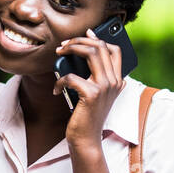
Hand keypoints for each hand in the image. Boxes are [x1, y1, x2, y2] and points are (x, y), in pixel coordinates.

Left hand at [53, 27, 124, 149]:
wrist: (87, 140)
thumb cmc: (87, 116)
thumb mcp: (95, 95)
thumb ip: (95, 77)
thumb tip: (80, 55)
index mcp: (117, 80)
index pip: (115, 50)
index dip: (99, 38)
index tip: (85, 32)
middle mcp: (114, 81)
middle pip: (100, 46)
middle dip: (79, 40)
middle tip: (64, 44)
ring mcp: (105, 87)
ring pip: (91, 52)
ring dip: (71, 49)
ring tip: (59, 53)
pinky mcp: (92, 94)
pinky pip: (72, 76)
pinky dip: (60, 81)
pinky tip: (55, 89)